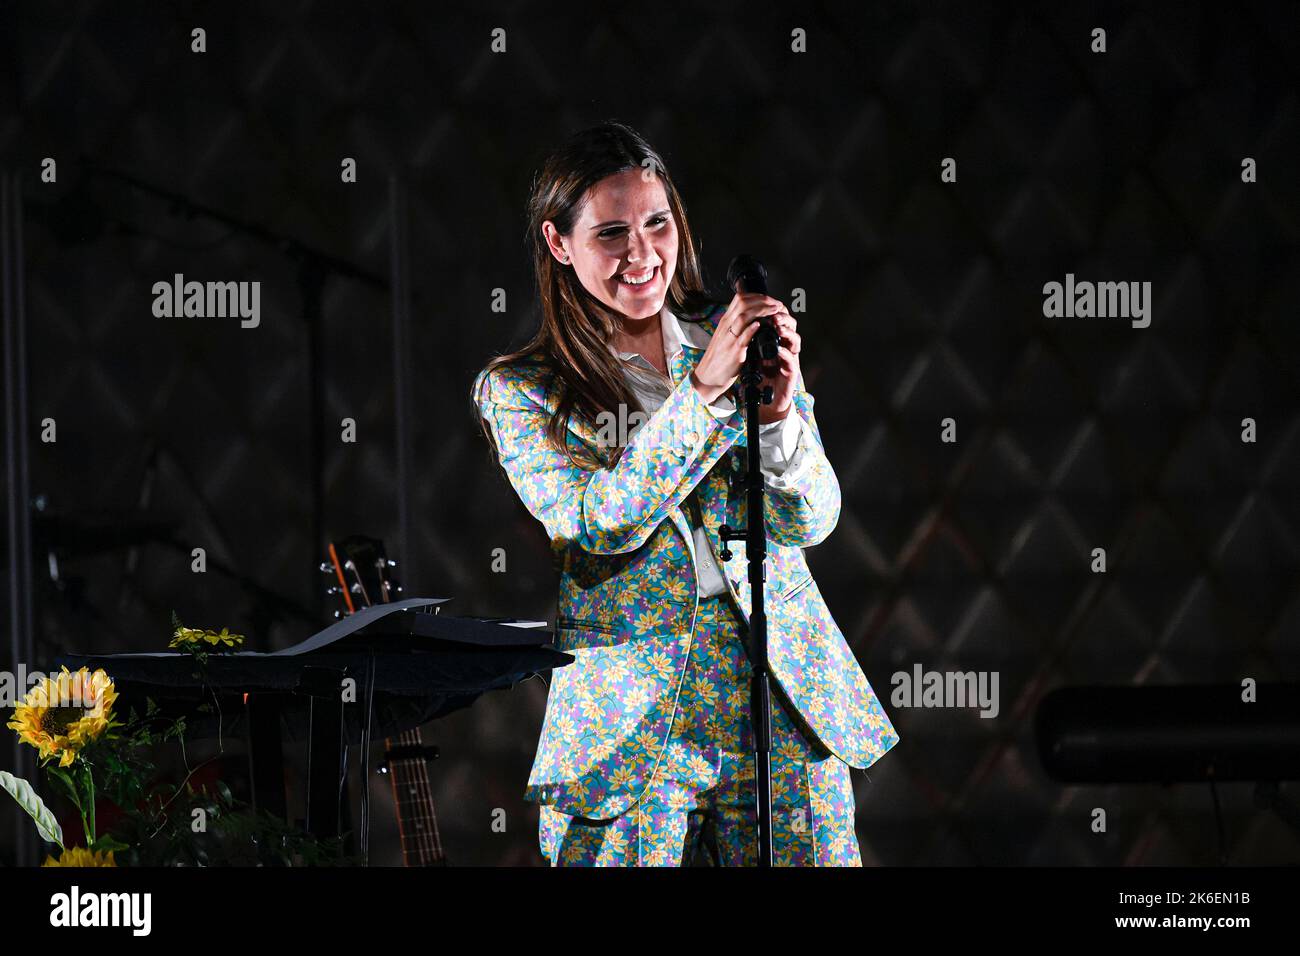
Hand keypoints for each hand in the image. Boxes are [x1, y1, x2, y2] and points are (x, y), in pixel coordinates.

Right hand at [690, 293, 791, 405]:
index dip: (758, 296)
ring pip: (743, 316)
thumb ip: (737, 325)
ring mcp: (729, 338)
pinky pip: (742, 337)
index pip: (740, 298)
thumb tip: (753, 316)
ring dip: (762, 311)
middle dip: (763, 301)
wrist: (708, 376)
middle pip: (743, 303)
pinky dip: (751, 329)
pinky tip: (760, 325)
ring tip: (775, 311)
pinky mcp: (734, 351)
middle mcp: (726, 326)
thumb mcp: (727, 336)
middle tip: (777, 304)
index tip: (770, 301)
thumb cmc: (719, 357)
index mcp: (726, 321)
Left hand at [756, 308, 799, 422]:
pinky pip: (792, 360)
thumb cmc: (760, 378)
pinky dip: (786, 354)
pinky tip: (779, 350)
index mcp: (775, 342)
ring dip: (787, 332)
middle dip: (784, 318)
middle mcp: (785, 348)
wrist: (766, 401)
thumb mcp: (752, 356)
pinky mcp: (792, 372)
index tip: (765, 306)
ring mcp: (790, 359)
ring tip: (778, 328)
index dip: (774, 312)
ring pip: (795, 340)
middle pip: (790, 327)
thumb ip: (751, 341)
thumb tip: (740, 325)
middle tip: (775, 315)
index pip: (779, 322)